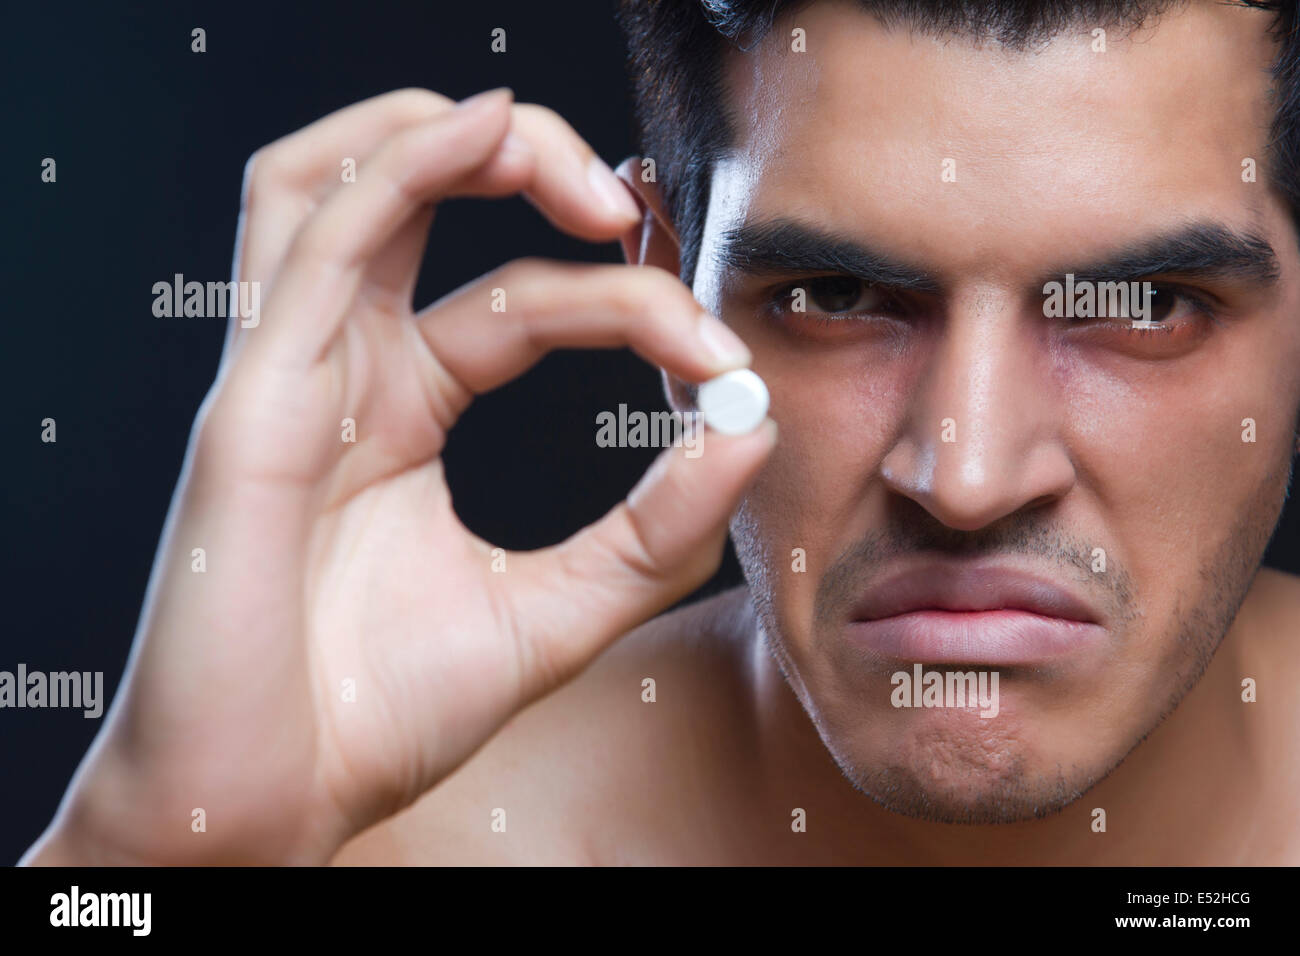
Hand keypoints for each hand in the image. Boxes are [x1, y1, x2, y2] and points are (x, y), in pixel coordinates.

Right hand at [23, 87, 774, 864]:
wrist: (268, 808)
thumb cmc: (381, 712)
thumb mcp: (558, 612)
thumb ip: (656, 527)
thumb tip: (753, 424)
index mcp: (402, 406)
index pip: (520, 298)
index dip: (627, 301)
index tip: (721, 358)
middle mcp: (341, 370)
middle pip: (414, 192)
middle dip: (531, 162)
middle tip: (631, 204)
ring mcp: (288, 375)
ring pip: (340, 181)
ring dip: (458, 137)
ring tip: (568, 162)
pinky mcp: (249, 403)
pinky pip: (312, 245)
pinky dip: (401, 166)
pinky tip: (489, 132)